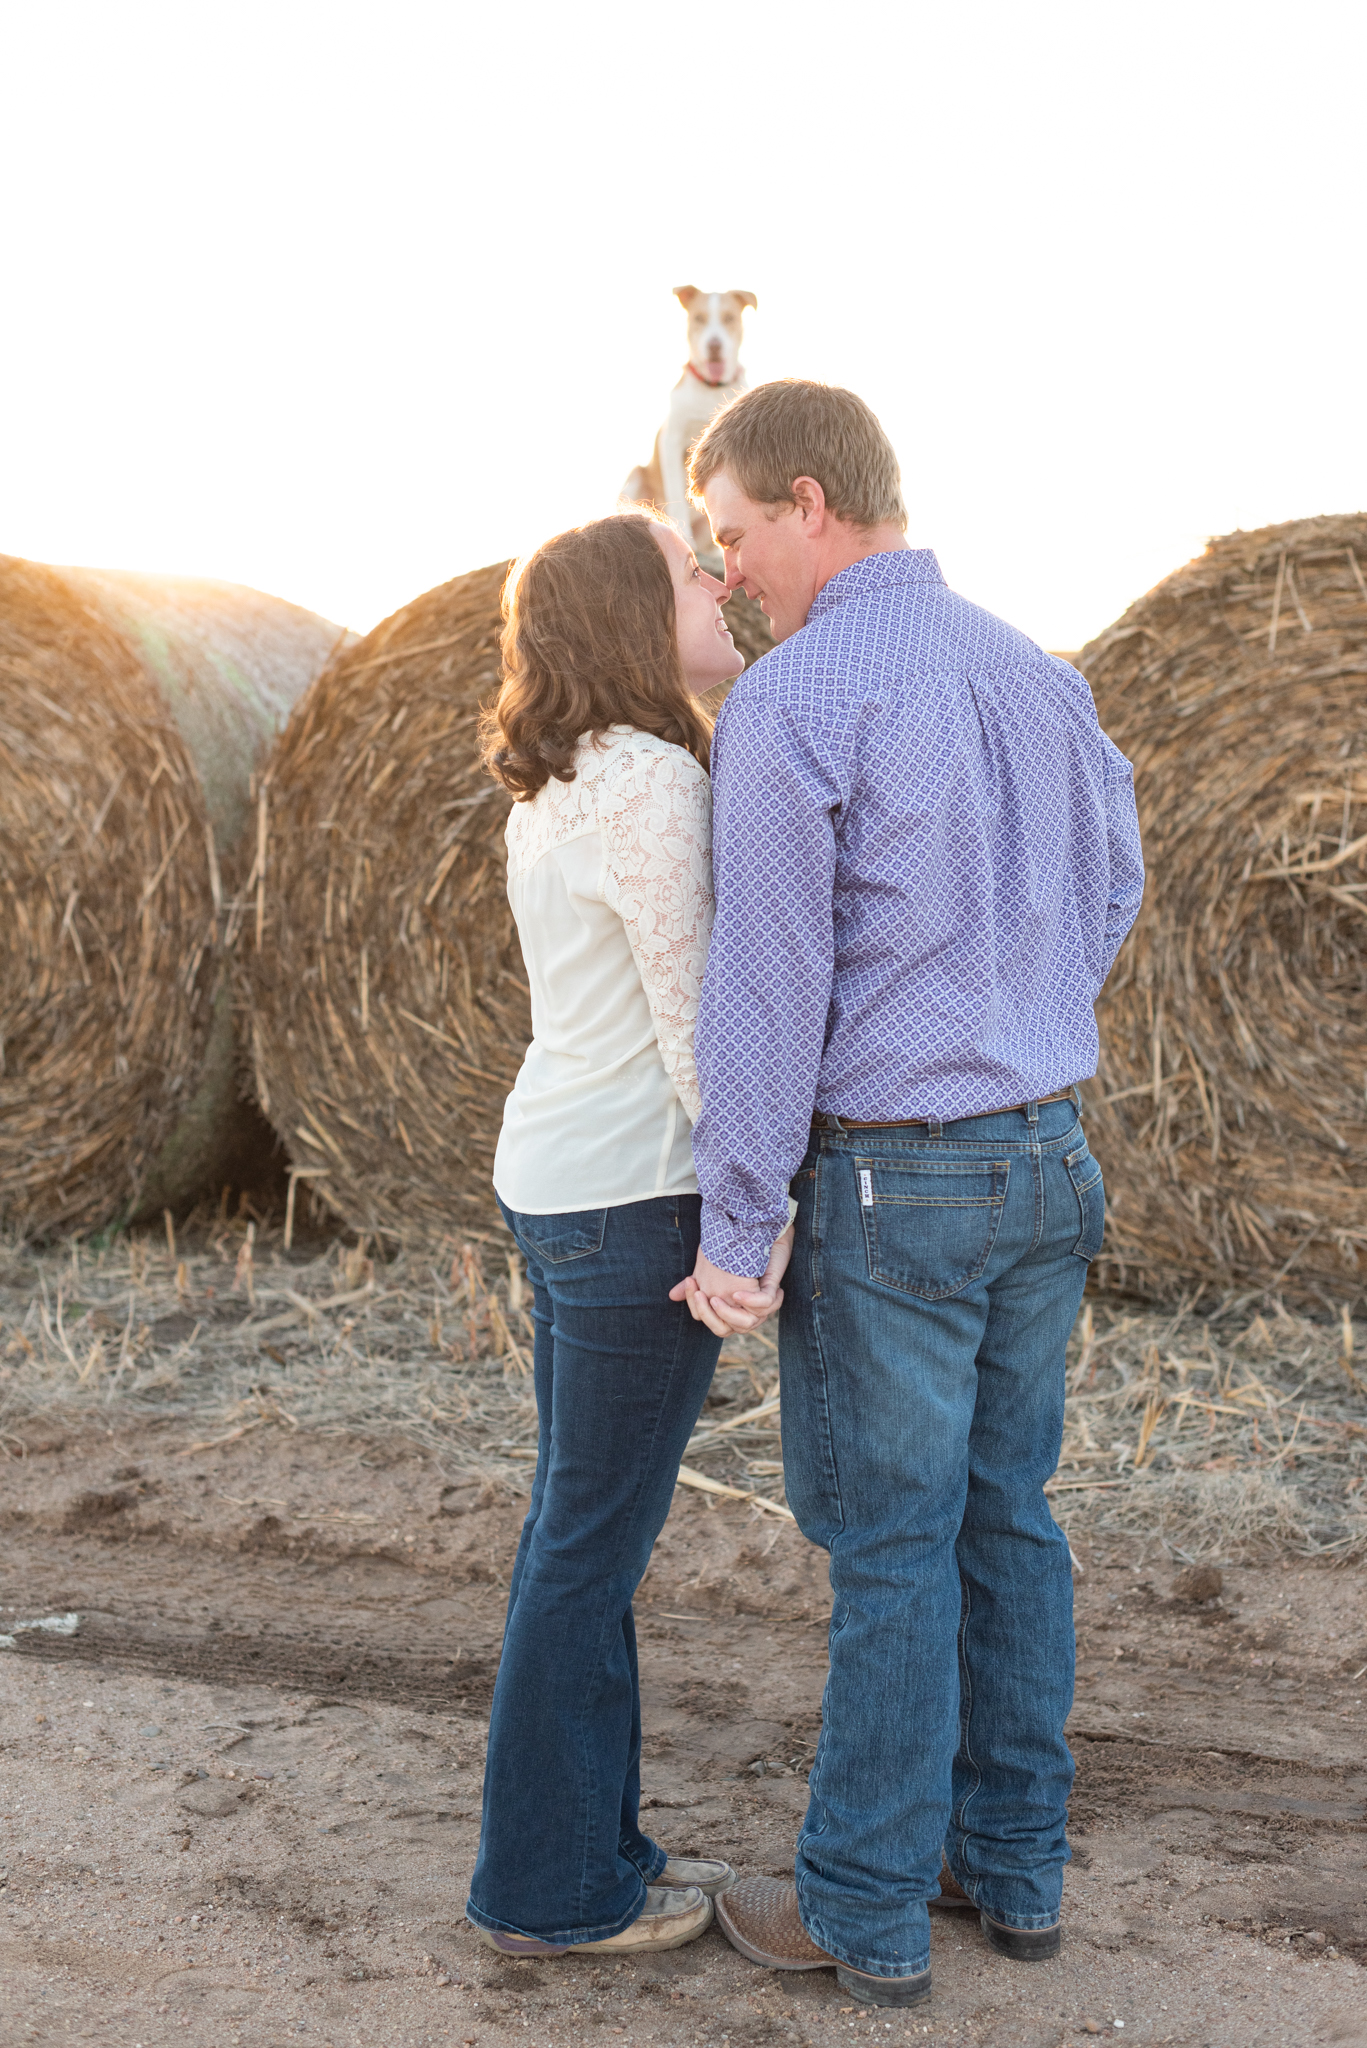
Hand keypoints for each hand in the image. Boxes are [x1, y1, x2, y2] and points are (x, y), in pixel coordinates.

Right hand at [669, 1226, 793, 1336]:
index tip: (691, 1281)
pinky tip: (738, 1293)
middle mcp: (743, 1312)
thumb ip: (695, 1286)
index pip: (708, 1320)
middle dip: (708, 1314)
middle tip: (700, 1293)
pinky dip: (751, 1301)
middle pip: (723, 1329)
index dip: (696, 1306)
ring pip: (746, 1324)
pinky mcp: (770, 1291)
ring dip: (728, 1314)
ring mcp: (758, 1304)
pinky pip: (763, 1304)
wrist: (755, 1234)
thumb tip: (672, 1296)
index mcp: (727, 1310)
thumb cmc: (731, 1256)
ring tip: (716, 1298)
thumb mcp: (709, 1272)